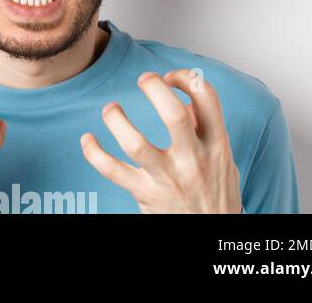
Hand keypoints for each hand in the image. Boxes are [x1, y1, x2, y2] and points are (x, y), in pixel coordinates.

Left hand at [80, 70, 242, 213]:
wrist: (212, 234)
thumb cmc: (216, 196)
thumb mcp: (223, 160)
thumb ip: (207, 131)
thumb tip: (186, 101)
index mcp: (217, 146)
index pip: (208, 99)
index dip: (187, 78)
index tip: (171, 77)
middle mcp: (194, 160)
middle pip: (174, 115)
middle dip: (155, 89)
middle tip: (144, 79)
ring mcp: (168, 178)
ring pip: (135, 144)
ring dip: (117, 120)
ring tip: (110, 109)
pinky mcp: (145, 194)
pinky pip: (112, 171)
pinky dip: (93, 153)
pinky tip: (87, 140)